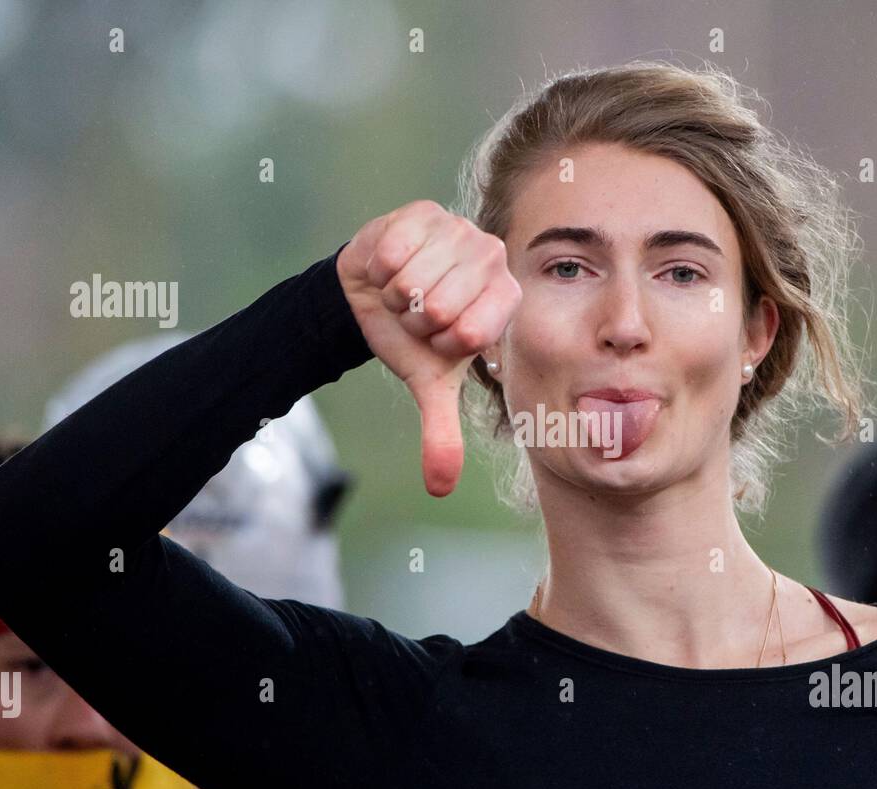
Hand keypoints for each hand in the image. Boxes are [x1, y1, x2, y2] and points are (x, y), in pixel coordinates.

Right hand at [336, 200, 521, 496]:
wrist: (370, 294)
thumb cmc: (412, 337)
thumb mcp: (428, 384)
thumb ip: (442, 434)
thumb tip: (440, 489)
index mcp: (507, 298)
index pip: (469, 332)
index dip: (439, 342)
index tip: (438, 336)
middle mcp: (493, 258)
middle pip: (439, 306)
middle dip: (413, 319)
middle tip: (416, 311)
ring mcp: (460, 229)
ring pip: (413, 279)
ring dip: (394, 292)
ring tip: (403, 288)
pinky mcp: (425, 211)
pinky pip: (392, 251)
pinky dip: (379, 267)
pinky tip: (388, 265)